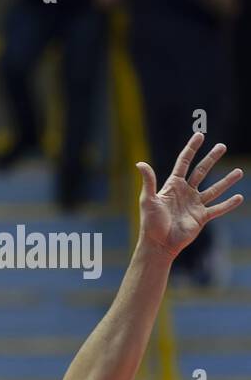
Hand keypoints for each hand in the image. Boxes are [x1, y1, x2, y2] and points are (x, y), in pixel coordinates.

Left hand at [137, 132, 242, 258]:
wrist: (158, 244)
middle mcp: (185, 192)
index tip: (199, 135)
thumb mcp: (148, 200)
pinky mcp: (202, 217)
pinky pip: (218, 208)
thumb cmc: (150, 223)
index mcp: (172, 186)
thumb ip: (148, 181)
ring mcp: (195, 204)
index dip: (191, 149)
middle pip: (201, 171)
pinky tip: (239, 197)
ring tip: (239, 172)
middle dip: (211, 158)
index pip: (184, 162)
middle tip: (222, 146)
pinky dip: (229, 204)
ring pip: (214, 189)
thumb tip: (140, 163)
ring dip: (226, 181)